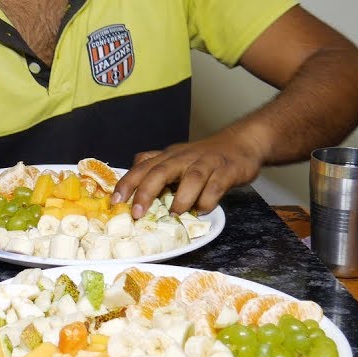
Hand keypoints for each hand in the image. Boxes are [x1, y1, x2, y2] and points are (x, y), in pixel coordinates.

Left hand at [113, 129, 265, 217]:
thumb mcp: (176, 158)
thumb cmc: (205, 155)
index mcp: (169, 156)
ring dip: (180, 198)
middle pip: (161, 171)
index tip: (115, 200)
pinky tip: (201, 210)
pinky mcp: (226, 170)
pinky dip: (207, 200)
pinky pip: (215, 186)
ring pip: (190, 177)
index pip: (142, 167)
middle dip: (146, 192)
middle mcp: (184, 157)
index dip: (127, 182)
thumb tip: (132, 186)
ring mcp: (206, 162)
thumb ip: (156, 169)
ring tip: (173, 214)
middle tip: (137, 213)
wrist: (242, 142)